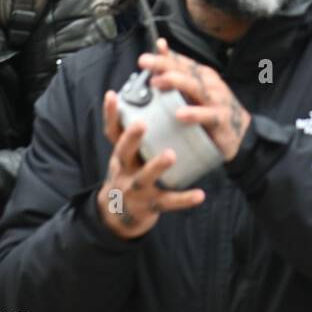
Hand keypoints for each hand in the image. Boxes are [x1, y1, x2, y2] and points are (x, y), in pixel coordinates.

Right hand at [96, 90, 204, 239]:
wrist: (118, 217)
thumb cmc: (129, 174)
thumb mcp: (126, 155)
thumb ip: (135, 132)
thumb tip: (149, 95)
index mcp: (120, 155)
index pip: (112, 132)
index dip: (110, 114)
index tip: (112, 94)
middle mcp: (124, 171)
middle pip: (123, 152)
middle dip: (132, 138)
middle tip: (141, 123)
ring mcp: (136, 190)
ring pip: (144, 178)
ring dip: (157, 166)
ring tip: (171, 154)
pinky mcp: (151, 205)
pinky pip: (168, 202)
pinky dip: (184, 199)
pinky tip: (200, 194)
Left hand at [138, 38, 249, 162]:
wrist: (243, 132)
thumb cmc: (213, 109)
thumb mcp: (195, 92)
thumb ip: (177, 76)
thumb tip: (159, 53)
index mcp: (202, 75)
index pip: (180, 62)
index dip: (163, 57)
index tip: (144, 58)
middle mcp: (209, 83)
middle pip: (185, 70)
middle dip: (164, 64)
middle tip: (144, 61)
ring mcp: (216, 99)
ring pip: (196, 87)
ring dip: (176, 82)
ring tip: (157, 81)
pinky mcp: (221, 118)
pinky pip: (207, 115)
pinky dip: (194, 114)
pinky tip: (179, 114)